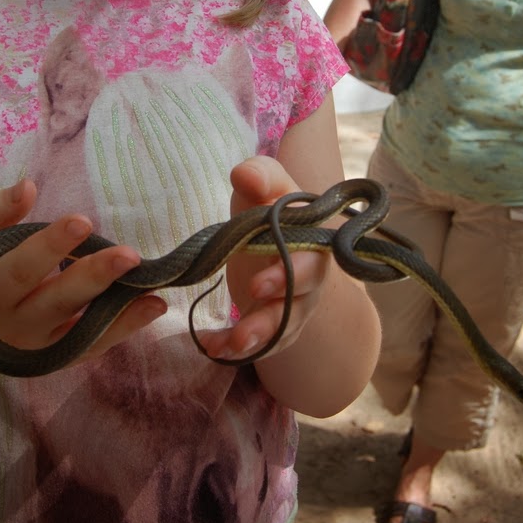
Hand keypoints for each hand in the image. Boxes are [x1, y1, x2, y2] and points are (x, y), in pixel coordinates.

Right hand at [0, 178, 166, 377]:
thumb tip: (27, 186)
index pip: (21, 268)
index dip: (49, 246)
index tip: (82, 220)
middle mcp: (17, 324)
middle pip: (56, 301)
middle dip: (93, 277)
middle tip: (129, 255)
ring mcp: (41, 345)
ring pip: (81, 329)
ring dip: (119, 308)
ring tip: (153, 286)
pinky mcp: (60, 357)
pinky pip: (94, 345)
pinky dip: (126, 327)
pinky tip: (155, 305)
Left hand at [196, 156, 330, 362]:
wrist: (277, 236)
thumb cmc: (270, 206)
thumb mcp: (265, 186)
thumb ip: (259, 176)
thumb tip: (245, 176)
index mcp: (312, 244)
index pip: (310, 263)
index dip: (288, 277)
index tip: (259, 285)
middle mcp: (310, 279)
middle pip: (299, 304)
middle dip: (273, 317)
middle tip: (243, 328)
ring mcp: (295, 305)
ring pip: (282, 330)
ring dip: (255, 340)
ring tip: (227, 346)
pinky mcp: (276, 324)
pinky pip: (262, 343)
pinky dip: (235, 347)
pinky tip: (210, 345)